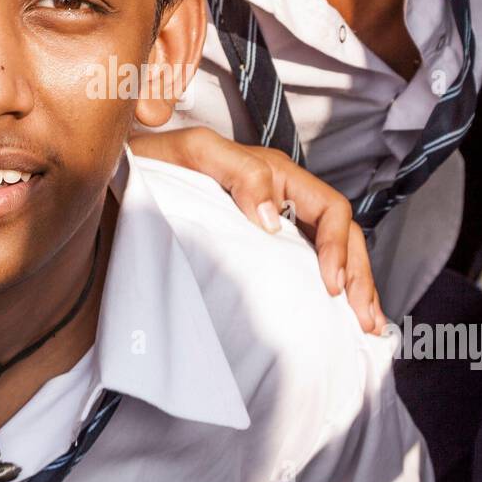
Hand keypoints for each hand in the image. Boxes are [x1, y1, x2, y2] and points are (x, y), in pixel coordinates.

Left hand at [130, 127, 385, 333]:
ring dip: (354, 289)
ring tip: (367, 327)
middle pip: (341, 237)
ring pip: (329, 256)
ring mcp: (271, 228)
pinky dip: (326, 295)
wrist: (114, 184)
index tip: (330, 287)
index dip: (337, 247)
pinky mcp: (255, 253)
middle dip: (359, 277)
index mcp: (276, 176)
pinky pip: (301, 270)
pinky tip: (335, 321)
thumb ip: (238, 173)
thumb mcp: (193, 154)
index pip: (329, 209)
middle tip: (365, 320)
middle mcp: (282, 201)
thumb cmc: (154, 164)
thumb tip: (271, 220)